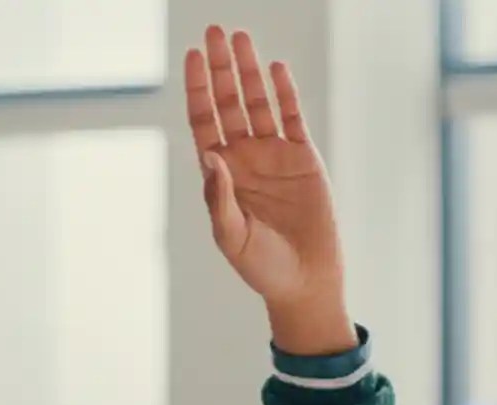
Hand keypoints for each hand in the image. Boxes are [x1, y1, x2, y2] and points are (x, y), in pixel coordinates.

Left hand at [184, 26, 354, 355]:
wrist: (304, 281)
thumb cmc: (261, 265)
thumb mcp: (231, 236)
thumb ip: (220, 199)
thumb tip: (211, 157)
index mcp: (219, 174)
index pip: (204, 120)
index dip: (197, 89)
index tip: (192, 56)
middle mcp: (243, 158)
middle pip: (228, 102)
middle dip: (220, 68)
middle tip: (215, 32)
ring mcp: (273, 155)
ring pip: (258, 102)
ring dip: (250, 71)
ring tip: (241, 37)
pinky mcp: (303, 159)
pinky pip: (291, 118)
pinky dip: (284, 93)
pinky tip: (276, 68)